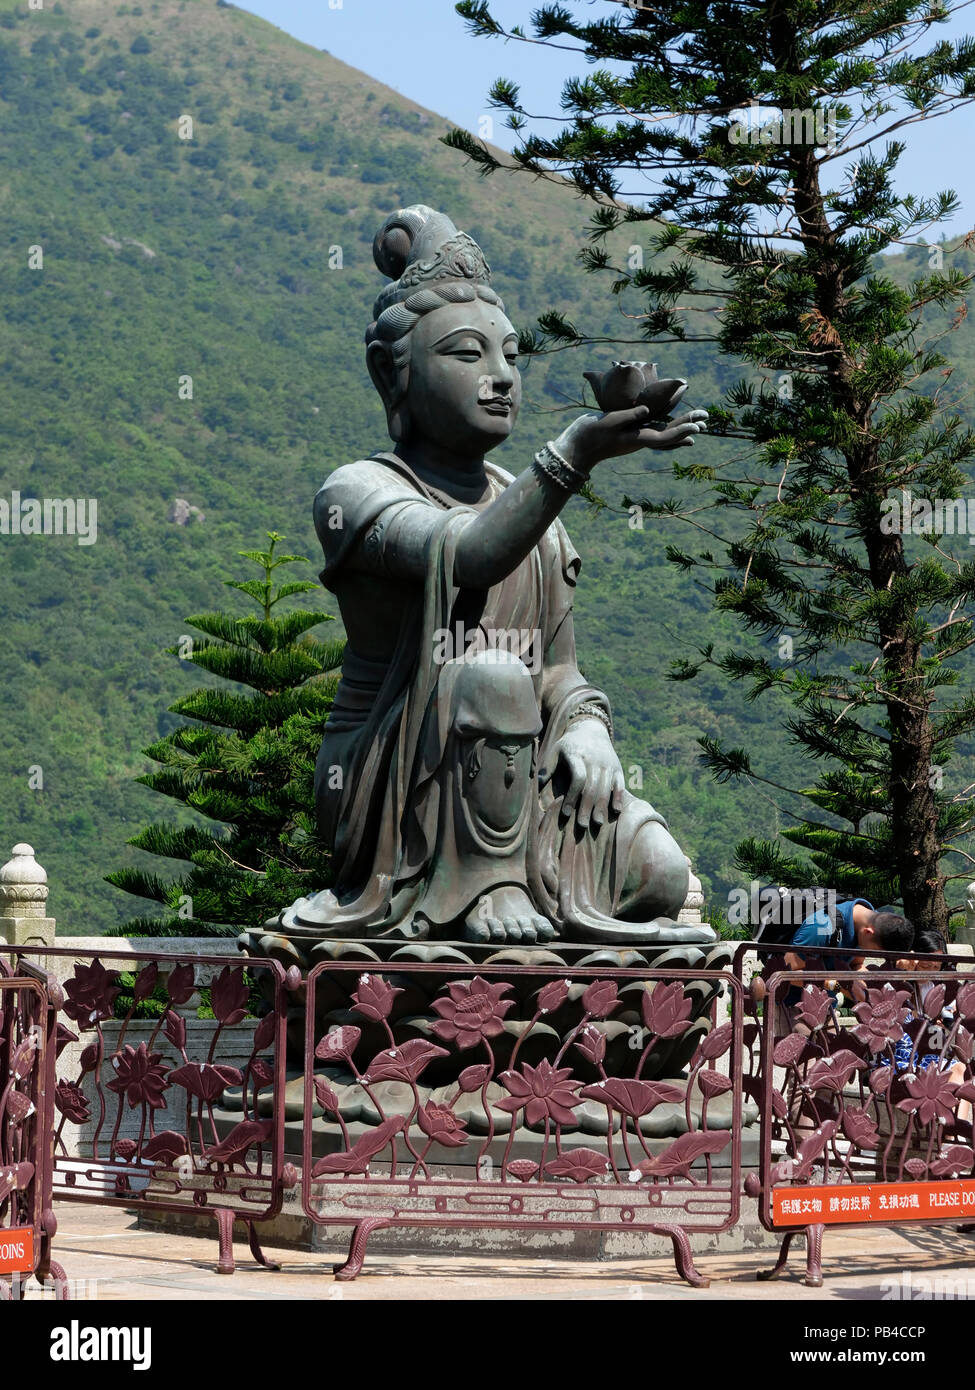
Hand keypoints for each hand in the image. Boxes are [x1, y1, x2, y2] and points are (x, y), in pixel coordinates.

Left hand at [542, 718, 624, 828]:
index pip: (578, 779)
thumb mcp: (555, 752)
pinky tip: (615, 811)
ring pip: (606, 789)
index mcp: (577, 756)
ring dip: (601, 807)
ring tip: (597, 823)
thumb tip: (533, 787)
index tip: (565, 813)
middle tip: (582, 826)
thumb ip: (546, 769)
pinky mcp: (617, 768)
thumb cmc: (568, 745)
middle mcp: (594, 760)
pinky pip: (620, 784)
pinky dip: (618, 798)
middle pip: (592, 787)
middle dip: (586, 808)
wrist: (591, 728)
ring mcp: (608, 764)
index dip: (572, 797)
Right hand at [553, 405, 707, 472]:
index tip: (697, 426)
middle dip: (688, 425)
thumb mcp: (609, 422)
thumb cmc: (590, 435)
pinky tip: (670, 419)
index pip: (666, 437)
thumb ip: (628, 415)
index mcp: (638, 439)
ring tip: (698, 421)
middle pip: (670, 434)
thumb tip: (647, 409)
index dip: (682, 431)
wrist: (576, 447)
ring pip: (664, 431)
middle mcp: (641, 439)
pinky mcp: (630, 431)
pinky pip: (653, 427)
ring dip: (681, 425)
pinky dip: (666, 424)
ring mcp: (636, 436)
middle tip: (707, 418)